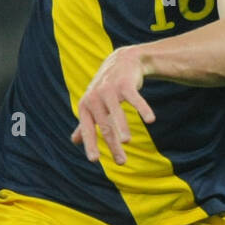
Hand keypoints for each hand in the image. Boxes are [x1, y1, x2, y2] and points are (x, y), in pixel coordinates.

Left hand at [71, 47, 154, 164]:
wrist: (122, 61)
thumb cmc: (105, 89)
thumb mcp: (92, 105)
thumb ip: (84, 124)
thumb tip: (74, 141)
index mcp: (85, 107)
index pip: (88, 130)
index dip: (90, 145)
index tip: (94, 160)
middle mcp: (95, 98)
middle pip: (106, 127)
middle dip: (113, 146)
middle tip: (121, 162)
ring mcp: (110, 90)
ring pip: (117, 114)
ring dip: (123, 128)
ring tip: (127, 142)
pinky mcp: (125, 84)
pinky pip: (135, 99)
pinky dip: (143, 109)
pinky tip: (150, 120)